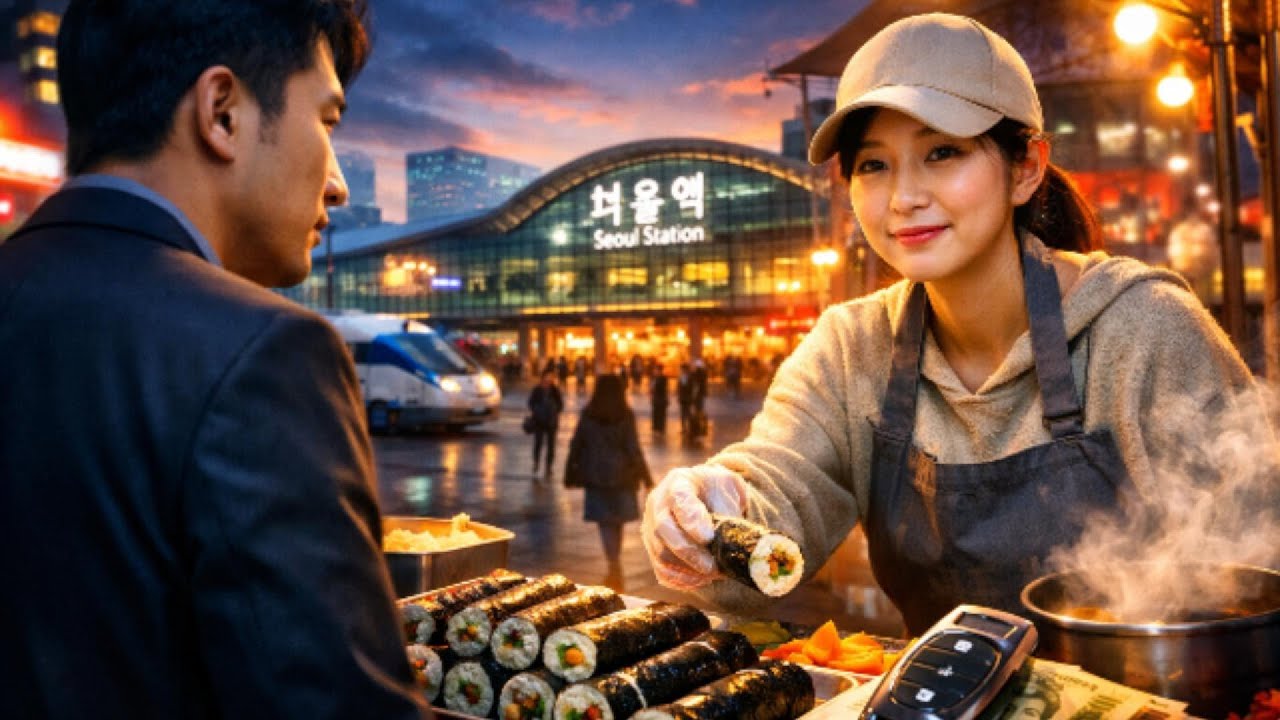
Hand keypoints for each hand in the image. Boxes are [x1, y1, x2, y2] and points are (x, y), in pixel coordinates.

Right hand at [641, 465, 747, 589]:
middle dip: (690, 552)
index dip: (692, 520)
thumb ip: (727, 511)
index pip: (679, 499)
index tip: (709, 538)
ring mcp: (651, 526)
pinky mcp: (653, 549)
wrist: (706, 496)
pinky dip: (682, 579)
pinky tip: (701, 580)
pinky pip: (661, 570)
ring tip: (713, 574)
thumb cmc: (718, 492)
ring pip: (660, 554)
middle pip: (663, 529)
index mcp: (679, 482)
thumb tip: (726, 543)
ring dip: (688, 569)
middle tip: (713, 566)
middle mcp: (658, 503)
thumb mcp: (730, 489)